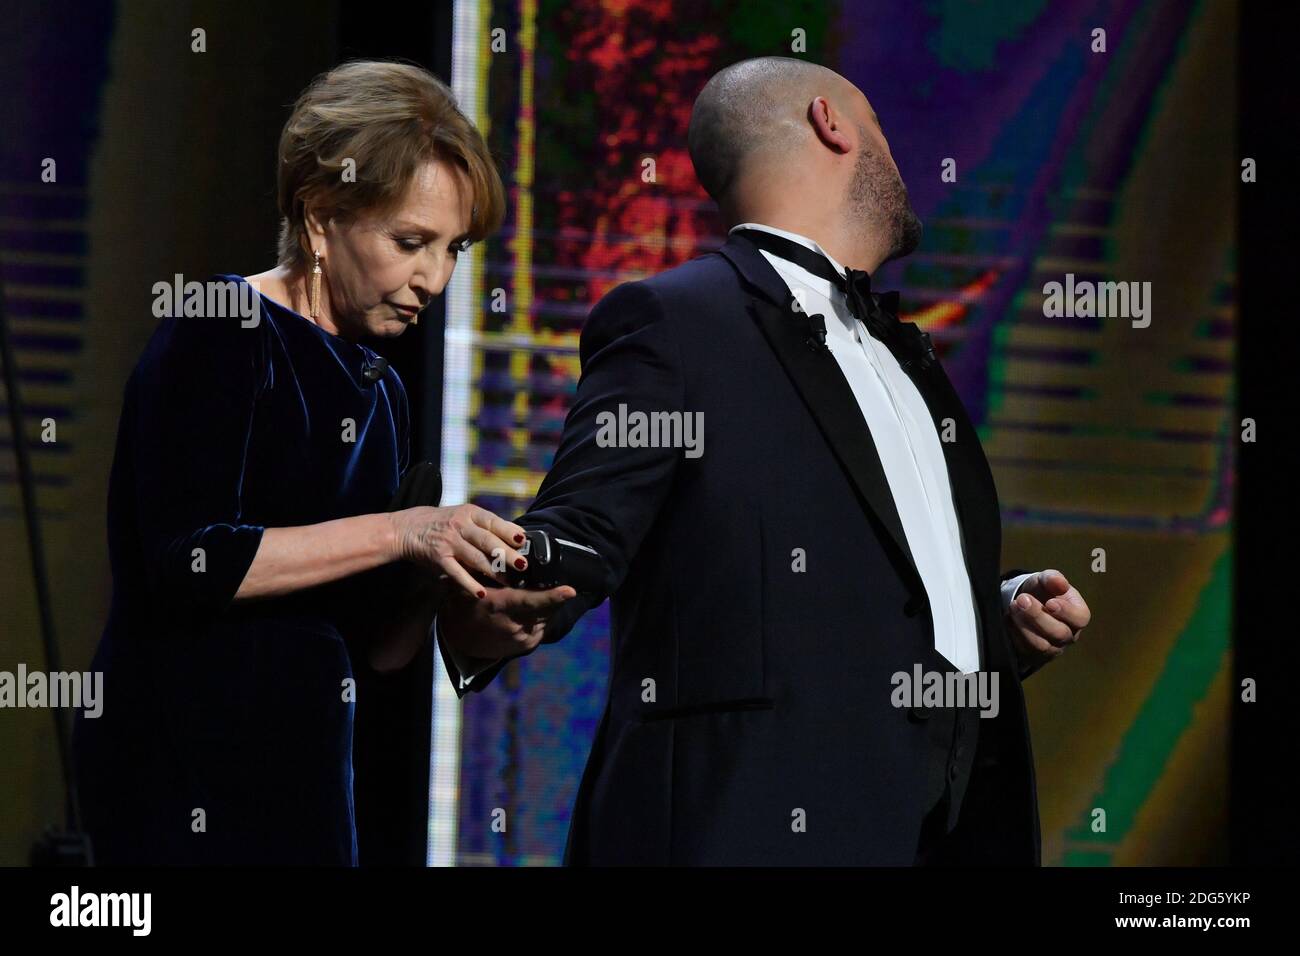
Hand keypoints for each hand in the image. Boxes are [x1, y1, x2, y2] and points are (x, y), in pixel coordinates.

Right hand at [386, 504, 528, 599]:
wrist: (407, 528)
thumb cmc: (443, 523)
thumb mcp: (464, 516)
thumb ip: (486, 526)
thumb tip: (517, 538)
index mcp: (470, 513)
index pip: (494, 522)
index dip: (509, 532)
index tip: (524, 542)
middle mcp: (460, 526)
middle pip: (487, 541)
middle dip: (506, 554)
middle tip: (522, 565)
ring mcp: (449, 542)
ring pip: (475, 558)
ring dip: (493, 571)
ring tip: (508, 581)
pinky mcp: (439, 558)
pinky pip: (457, 573)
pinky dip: (469, 584)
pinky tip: (482, 593)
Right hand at [439, 582, 577, 660]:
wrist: (461, 642)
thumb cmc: (464, 606)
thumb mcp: (466, 585)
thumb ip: (484, 570)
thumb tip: (499, 551)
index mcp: (499, 605)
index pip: (530, 600)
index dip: (552, 596)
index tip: (569, 591)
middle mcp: (513, 625)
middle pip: (547, 607)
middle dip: (554, 595)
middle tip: (558, 586)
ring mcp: (522, 638)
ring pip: (548, 615)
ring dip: (547, 604)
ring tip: (533, 596)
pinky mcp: (528, 645)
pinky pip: (544, 624)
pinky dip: (542, 615)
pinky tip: (531, 610)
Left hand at [1004, 569, 1090, 674]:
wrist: (1026, 602)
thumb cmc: (1042, 591)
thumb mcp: (1046, 580)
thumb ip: (1053, 579)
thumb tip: (1060, 583)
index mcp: (1077, 616)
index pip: (1080, 619)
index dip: (1066, 612)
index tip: (1050, 602)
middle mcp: (1068, 635)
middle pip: (1059, 633)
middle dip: (1038, 616)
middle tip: (1022, 600)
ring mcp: (1052, 648)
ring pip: (1041, 645)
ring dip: (1025, 626)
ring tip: (1013, 607)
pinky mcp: (1034, 655)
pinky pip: (1025, 650)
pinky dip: (1015, 634)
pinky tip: (1007, 619)